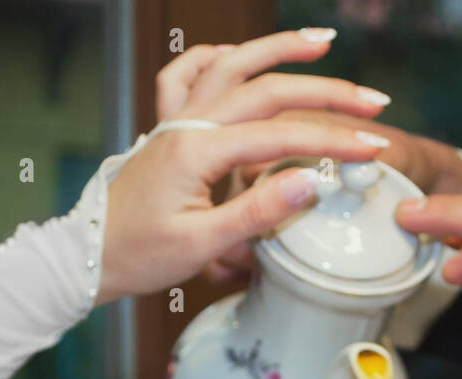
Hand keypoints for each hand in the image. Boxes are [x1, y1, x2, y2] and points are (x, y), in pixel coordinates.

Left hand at [154, 31, 461, 281]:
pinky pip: (187, 76)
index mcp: (197, 152)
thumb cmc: (138, 255)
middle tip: (373, 101)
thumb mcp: (201, 246)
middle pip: (267, 89)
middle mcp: (187, 125)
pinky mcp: (167, 129)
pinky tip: (237, 56)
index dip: (332, 140)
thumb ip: (258, 213)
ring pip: (232, 65)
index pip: (280, 136)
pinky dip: (215, 59)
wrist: (88, 255)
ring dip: (278, 49)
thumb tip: (311, 183)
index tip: (372, 148)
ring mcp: (175, 122)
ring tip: (321, 40)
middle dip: (327, 91)